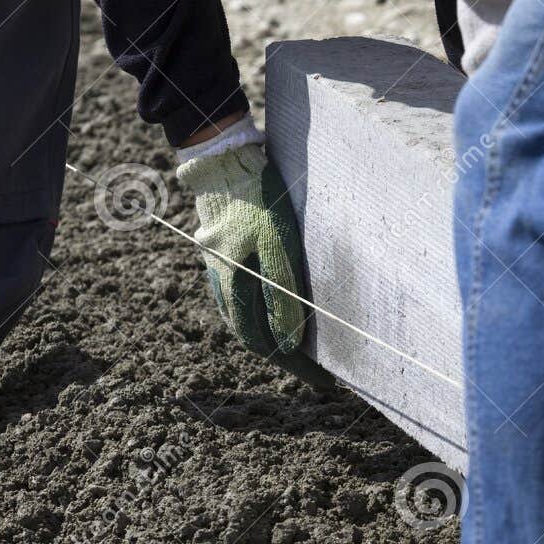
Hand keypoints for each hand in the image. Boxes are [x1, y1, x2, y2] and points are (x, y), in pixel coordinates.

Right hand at [177, 142, 307, 356]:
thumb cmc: (257, 201)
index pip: (266, 343)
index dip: (295, 366)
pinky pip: (236, 300)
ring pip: (242, 320)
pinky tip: (271, 317)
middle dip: (286, 358)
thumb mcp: (278, 245)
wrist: (224, 161)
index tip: (325, 382)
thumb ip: (282, 295)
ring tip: (299, 353)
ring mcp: (218, 270)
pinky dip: (256, 317)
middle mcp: (222, 285)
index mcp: (236, 286)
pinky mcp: (219, 256)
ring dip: (270, 340)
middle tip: (318, 372)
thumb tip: (288, 342)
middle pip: (253, 336)